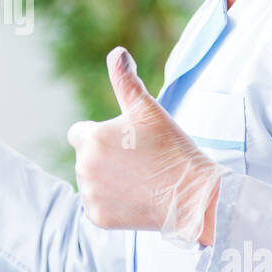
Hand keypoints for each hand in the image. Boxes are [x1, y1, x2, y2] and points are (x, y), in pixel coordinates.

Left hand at [66, 46, 220, 246]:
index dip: (100, 135)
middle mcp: (83, 168)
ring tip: (140, 179)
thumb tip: (117, 53)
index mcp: (90, 139)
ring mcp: (90, 195)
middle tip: (138, 162)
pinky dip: (112, 204)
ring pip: (91, 182)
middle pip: (85, 159)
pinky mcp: (97, 218)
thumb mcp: (149, 110)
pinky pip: (97, 206)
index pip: (79, 133)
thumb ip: (126, 80)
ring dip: (107, 180)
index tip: (124, 142)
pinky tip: (136, 198)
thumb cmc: (172, 148)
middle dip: (105, 158)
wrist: (192, 196)